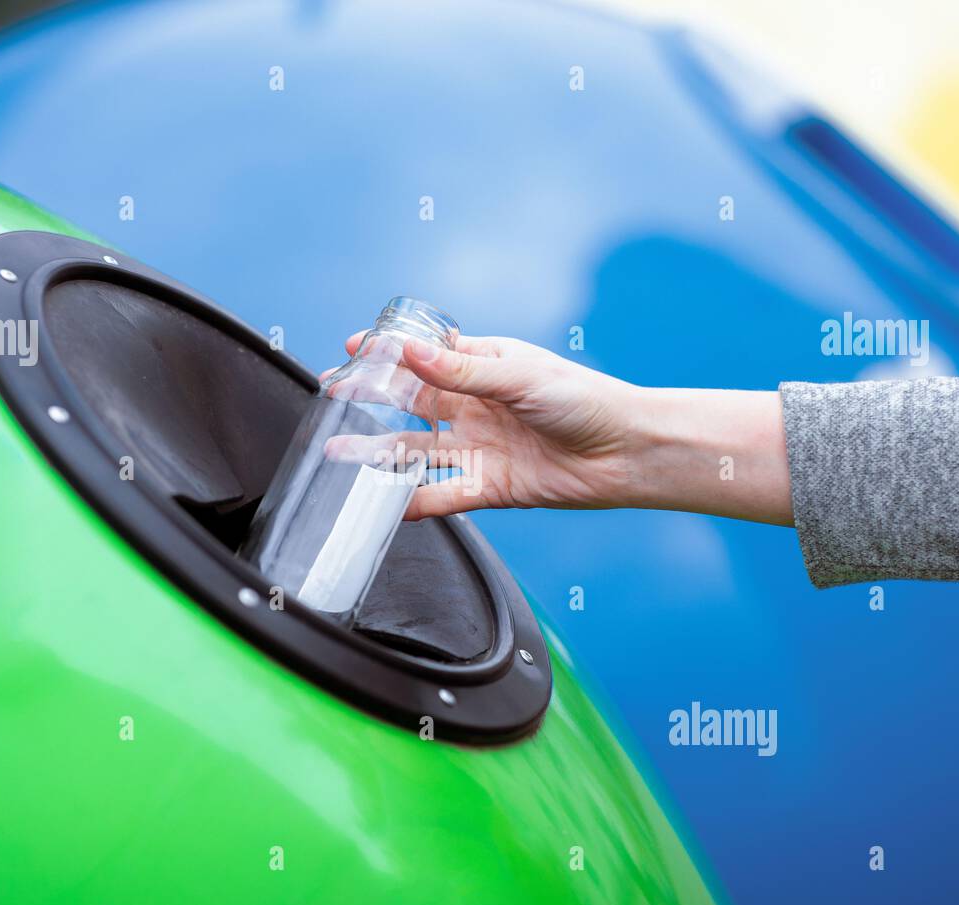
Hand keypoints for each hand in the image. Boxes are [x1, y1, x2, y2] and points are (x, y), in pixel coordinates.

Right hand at [336, 331, 793, 524]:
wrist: (625, 452)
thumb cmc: (584, 400)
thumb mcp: (517, 376)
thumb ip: (459, 371)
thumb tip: (405, 349)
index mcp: (486, 367)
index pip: (426, 355)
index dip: (389, 352)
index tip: (353, 347)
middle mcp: (477, 406)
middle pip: (412, 402)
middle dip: (372, 398)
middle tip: (333, 395)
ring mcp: (480, 447)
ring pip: (417, 449)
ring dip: (379, 452)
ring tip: (338, 453)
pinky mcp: (489, 486)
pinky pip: (443, 493)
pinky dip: (414, 500)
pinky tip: (384, 504)